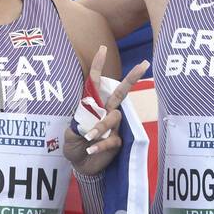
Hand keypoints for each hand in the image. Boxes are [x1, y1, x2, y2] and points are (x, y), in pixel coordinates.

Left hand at [64, 46, 149, 175]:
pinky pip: (112, 139)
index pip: (96, 83)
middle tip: (144, 64)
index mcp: (94, 105)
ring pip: (113, 118)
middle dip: (132, 78)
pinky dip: (100, 145)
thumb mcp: (69, 133)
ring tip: (88, 137)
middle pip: (121, 93)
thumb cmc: (75, 144)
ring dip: (100, 127)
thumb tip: (87, 123)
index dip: (99, 66)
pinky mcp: (117, 141)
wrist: (80, 164)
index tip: (102, 49)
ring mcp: (113, 127)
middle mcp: (106, 112)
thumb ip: (77, 126)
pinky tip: (91, 149)